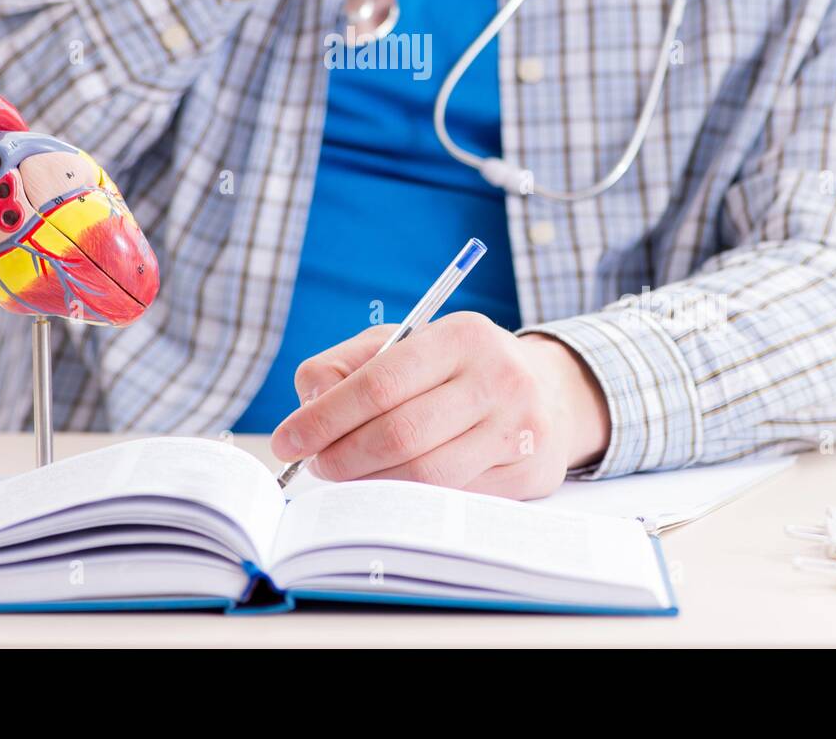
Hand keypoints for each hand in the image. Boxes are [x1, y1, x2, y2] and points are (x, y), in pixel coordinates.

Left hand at [269, 312, 611, 499]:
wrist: (547, 390)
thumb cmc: (457, 367)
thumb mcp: (404, 345)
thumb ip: (346, 366)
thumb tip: (308, 406)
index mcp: (461, 335)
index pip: (380, 383)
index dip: (326, 417)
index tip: (288, 440)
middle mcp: (498, 377)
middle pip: (400, 434)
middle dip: (343, 457)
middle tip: (315, 465)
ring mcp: (519, 428)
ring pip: (426, 476)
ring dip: (371, 484)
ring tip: (346, 476)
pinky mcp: (529, 471)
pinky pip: (453, 499)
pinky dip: (410, 499)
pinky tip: (390, 487)